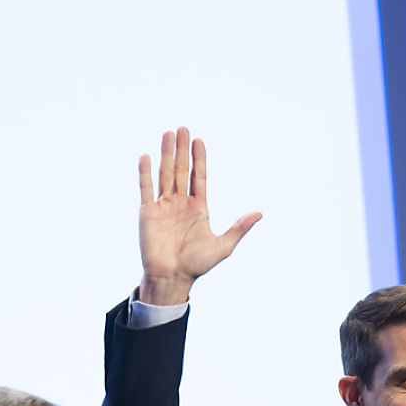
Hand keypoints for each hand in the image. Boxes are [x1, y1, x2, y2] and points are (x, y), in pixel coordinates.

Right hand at [138, 126, 261, 305]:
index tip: (199, 140)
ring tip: (168, 133)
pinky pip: (146, 188)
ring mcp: (163, 206)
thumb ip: (239, 228)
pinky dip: (145, 172)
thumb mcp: (223, 246)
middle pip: (181, 170)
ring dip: (166, 154)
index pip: (199, 177)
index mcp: (198, 208)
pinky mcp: (147, 212)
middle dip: (182, 149)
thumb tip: (259, 213)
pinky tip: (147, 155)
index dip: (199, 159)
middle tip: (183, 128)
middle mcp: (180, 203)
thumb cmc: (197, 265)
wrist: (172, 277)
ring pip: (165, 173)